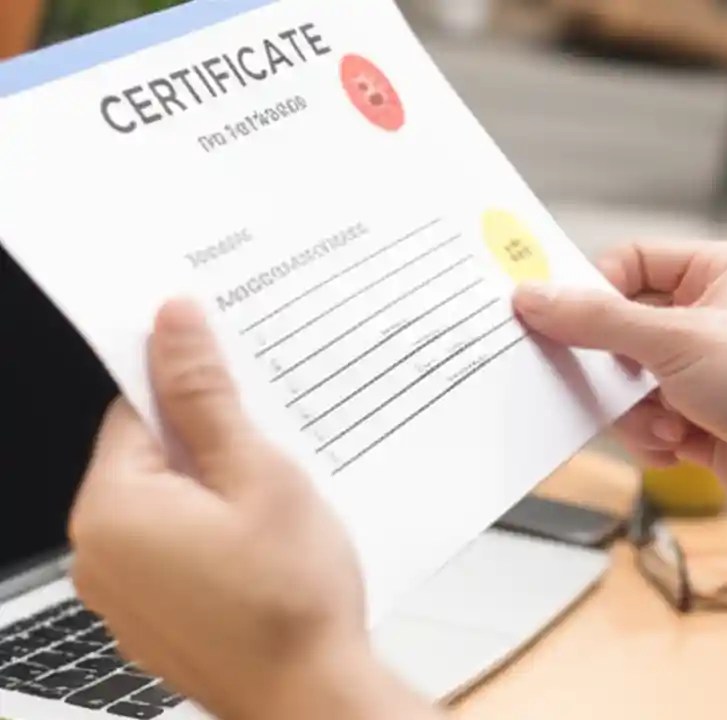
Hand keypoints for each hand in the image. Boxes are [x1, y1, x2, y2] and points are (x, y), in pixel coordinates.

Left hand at [70, 300, 437, 719]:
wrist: (311, 696)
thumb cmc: (290, 598)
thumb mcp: (258, 473)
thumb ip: (206, 395)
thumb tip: (172, 324)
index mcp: (114, 508)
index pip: (135, 411)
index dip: (192, 392)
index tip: (236, 387)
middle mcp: (100, 555)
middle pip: (148, 461)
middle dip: (209, 449)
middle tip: (271, 462)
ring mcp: (122, 596)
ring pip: (165, 510)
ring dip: (214, 497)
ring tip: (274, 515)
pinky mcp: (151, 622)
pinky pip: (172, 555)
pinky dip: (211, 542)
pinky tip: (261, 554)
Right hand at [514, 241, 726, 520]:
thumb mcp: (676, 341)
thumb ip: (598, 320)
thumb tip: (535, 298)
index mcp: (722, 270)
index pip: (631, 262)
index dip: (594, 292)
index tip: (557, 320)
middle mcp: (715, 314)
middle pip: (622, 328)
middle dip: (618, 369)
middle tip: (605, 383)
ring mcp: (707, 370)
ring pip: (628, 382)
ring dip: (638, 410)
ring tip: (669, 422)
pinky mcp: (702, 418)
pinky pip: (645, 420)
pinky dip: (653, 437)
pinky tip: (681, 445)